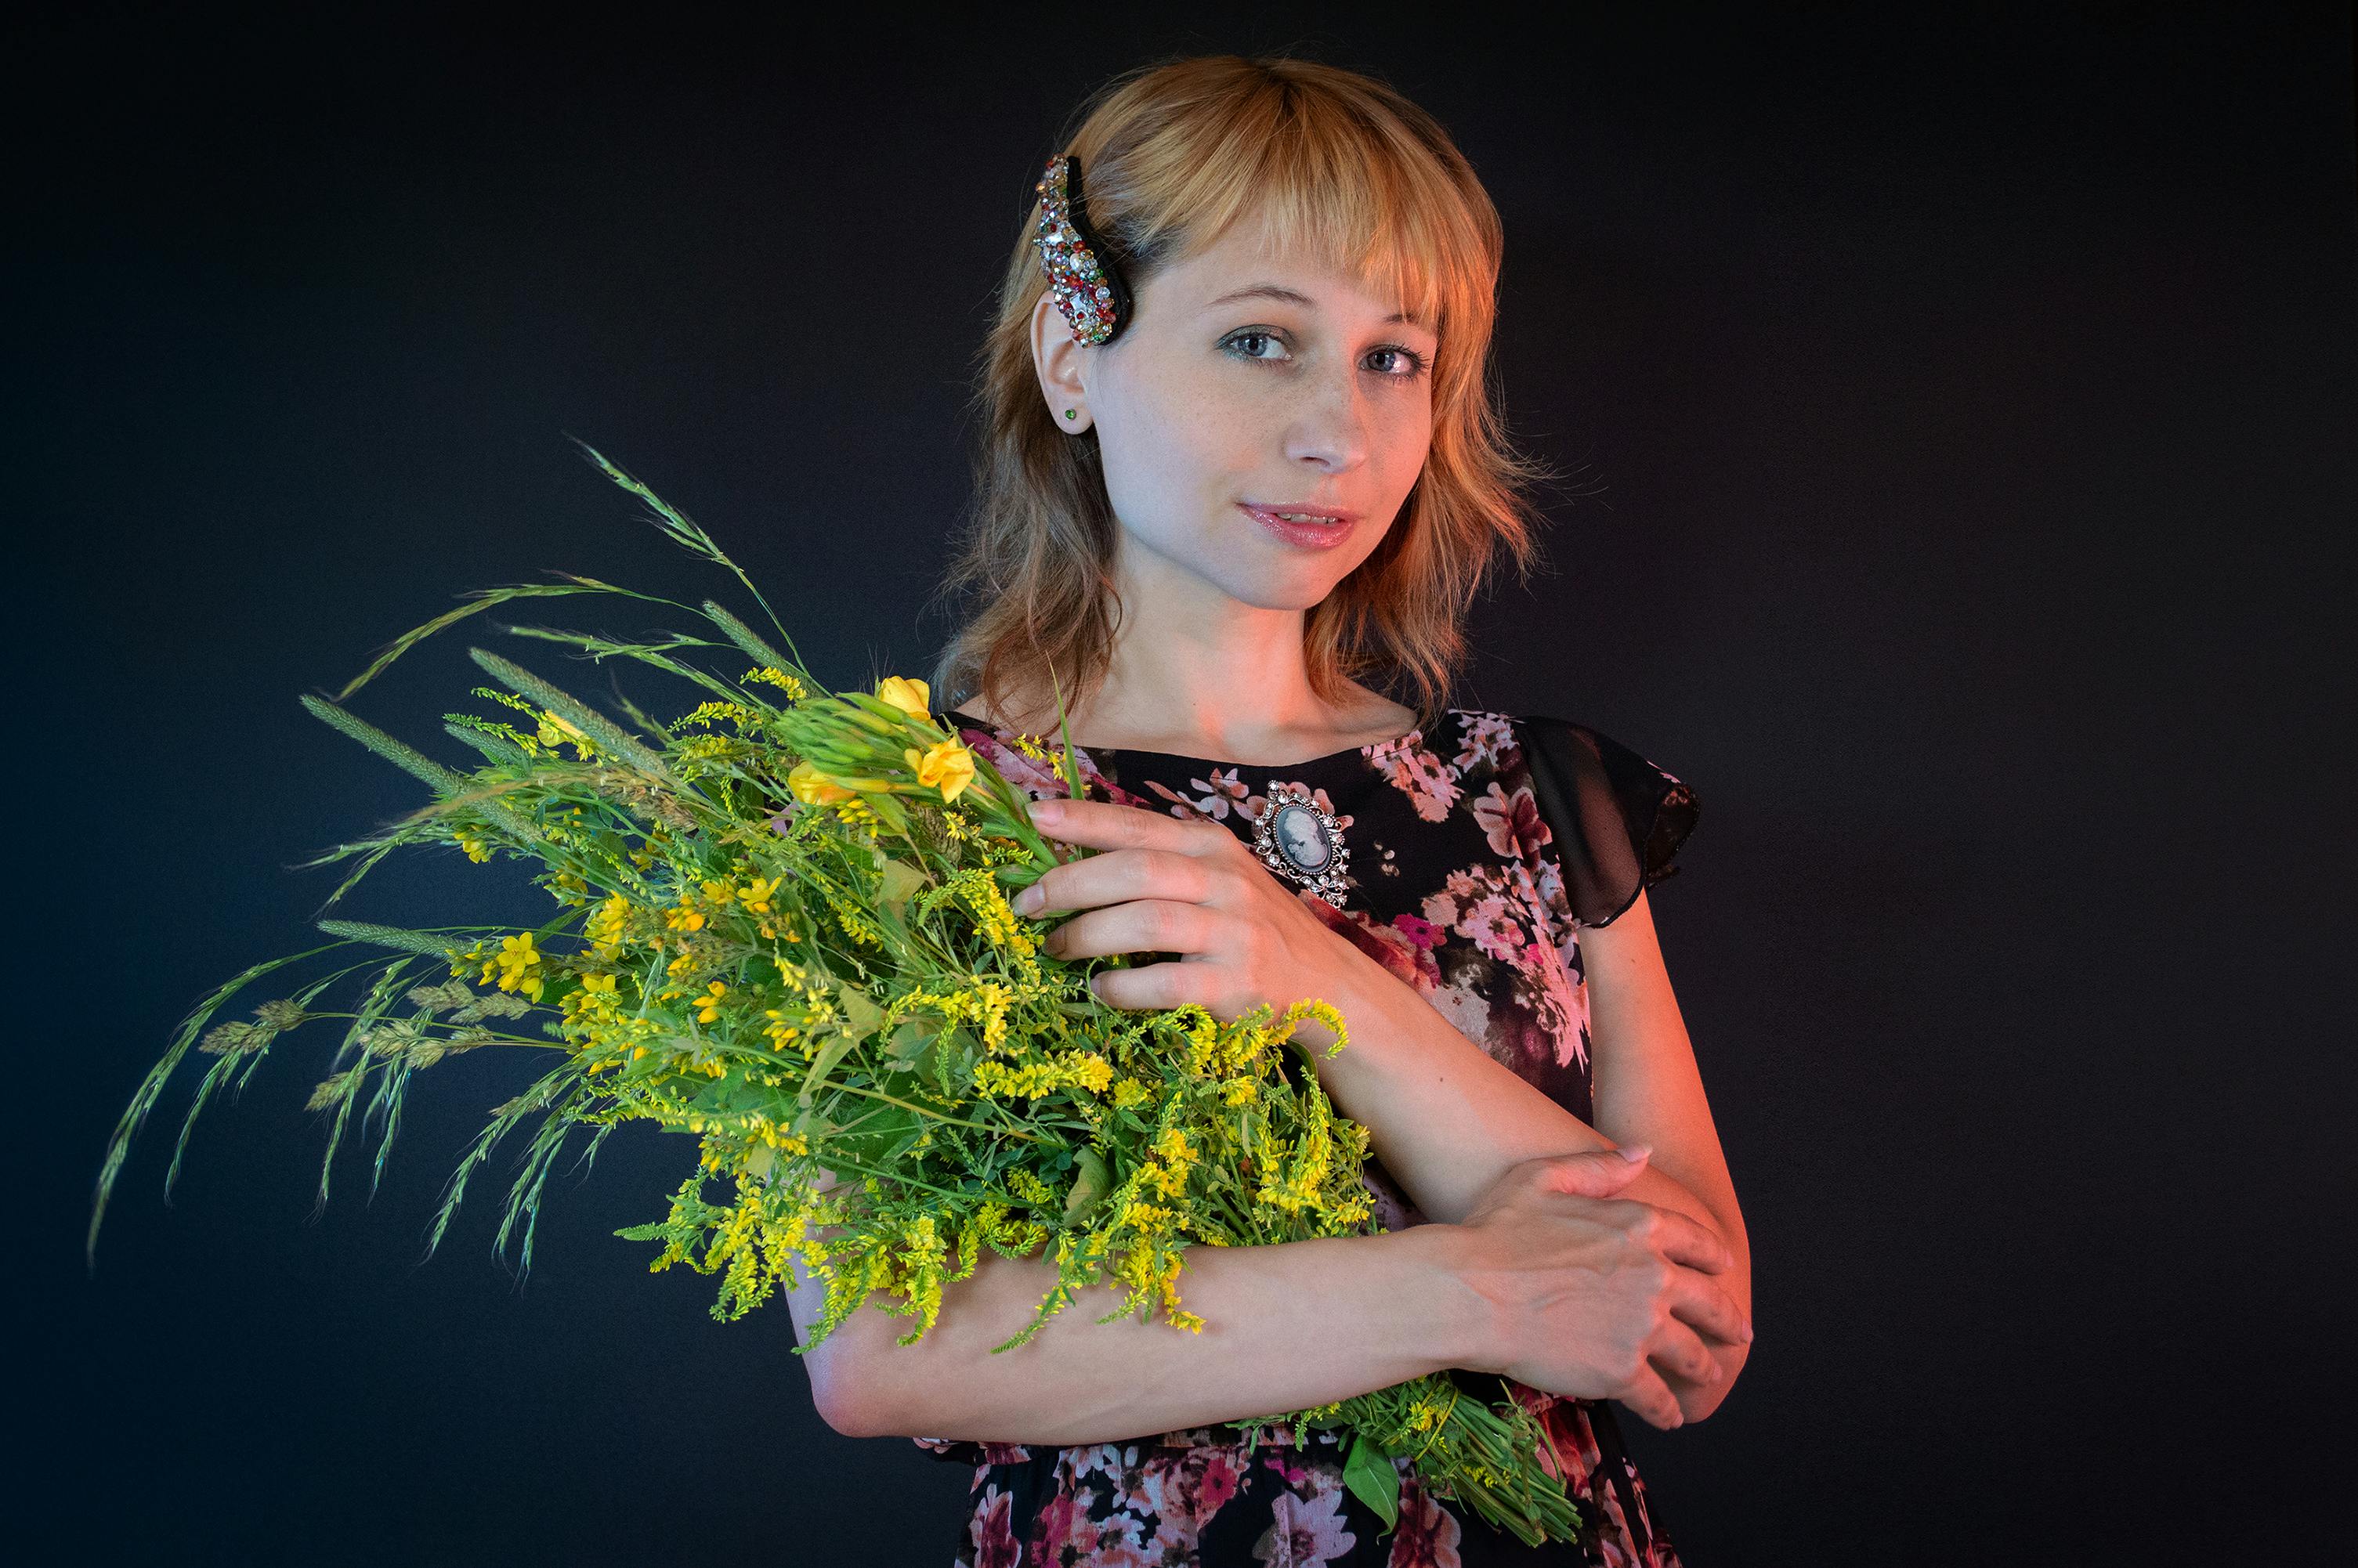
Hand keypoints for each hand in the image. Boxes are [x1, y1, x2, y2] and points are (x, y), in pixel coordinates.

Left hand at [1013, 796, 1371, 1025]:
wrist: (1326, 983)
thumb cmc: (1251, 926)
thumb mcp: (1216, 877)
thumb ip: (1160, 863)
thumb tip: (1070, 857)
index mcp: (1211, 845)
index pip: (1136, 825)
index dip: (1082, 820)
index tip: (1034, 815)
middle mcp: (1224, 879)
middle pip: (1133, 870)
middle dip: (1069, 884)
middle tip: (1028, 903)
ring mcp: (1233, 930)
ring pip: (1144, 922)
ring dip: (1087, 935)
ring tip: (1055, 947)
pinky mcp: (1236, 982)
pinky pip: (1164, 982)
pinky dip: (1122, 987)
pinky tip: (1100, 990)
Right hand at [1445, 1145, 1750, 1429]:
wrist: (1471, 1291)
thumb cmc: (1496, 1230)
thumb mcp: (1543, 1178)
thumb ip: (1599, 1166)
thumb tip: (1645, 1150)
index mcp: (1640, 1226)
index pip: (1697, 1242)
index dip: (1714, 1258)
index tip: (1724, 1270)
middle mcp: (1654, 1276)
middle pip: (1708, 1303)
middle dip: (1728, 1321)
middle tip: (1740, 1334)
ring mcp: (1642, 1327)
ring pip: (1691, 1354)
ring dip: (1703, 1368)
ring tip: (1707, 1377)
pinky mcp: (1622, 1372)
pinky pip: (1658, 1397)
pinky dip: (1668, 1410)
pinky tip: (1670, 1416)